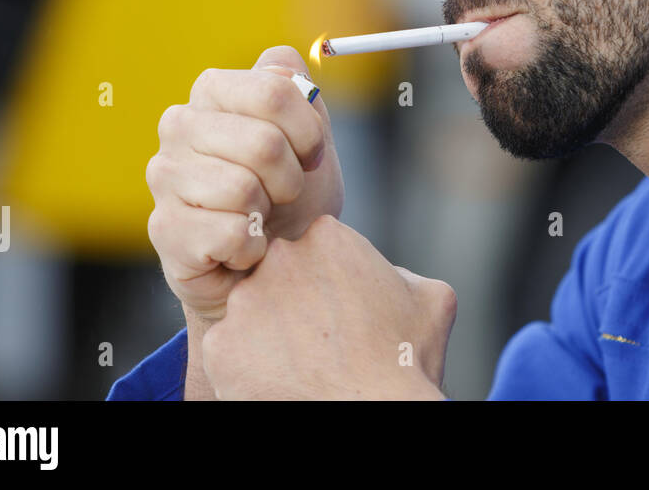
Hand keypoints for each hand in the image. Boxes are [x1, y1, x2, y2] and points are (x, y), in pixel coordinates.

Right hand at [146, 46, 343, 323]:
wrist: (270, 263)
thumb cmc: (289, 194)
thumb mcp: (310, 136)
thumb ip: (300, 91)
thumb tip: (283, 65)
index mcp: (215, 90)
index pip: (274, 91)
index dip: (309, 132)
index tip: (312, 156)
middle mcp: (179, 125)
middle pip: (263, 143)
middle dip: (291, 178)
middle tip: (285, 194)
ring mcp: (165, 175)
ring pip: (243, 188)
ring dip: (268, 213)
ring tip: (259, 217)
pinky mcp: (163, 227)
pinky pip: (231, 234)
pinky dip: (252, 248)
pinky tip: (243, 246)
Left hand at [202, 215, 455, 399]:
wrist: (373, 413)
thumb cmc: (407, 361)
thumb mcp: (429, 298)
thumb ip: (401, 272)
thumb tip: (391, 277)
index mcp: (327, 236)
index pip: (315, 247)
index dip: (327, 279)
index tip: (341, 308)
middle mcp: (279, 257)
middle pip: (278, 273)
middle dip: (293, 299)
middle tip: (320, 337)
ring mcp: (244, 302)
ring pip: (251, 311)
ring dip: (268, 333)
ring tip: (301, 363)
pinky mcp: (219, 346)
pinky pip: (229, 351)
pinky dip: (248, 367)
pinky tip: (280, 381)